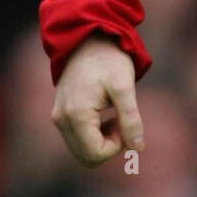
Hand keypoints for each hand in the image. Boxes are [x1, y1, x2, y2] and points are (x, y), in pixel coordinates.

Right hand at [51, 34, 143, 167]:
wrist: (88, 39)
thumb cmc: (109, 60)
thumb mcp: (124, 87)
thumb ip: (130, 119)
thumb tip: (138, 148)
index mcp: (76, 115)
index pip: (95, 154)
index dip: (117, 146)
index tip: (126, 122)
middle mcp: (61, 120)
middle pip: (86, 157)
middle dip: (109, 145)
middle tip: (121, 121)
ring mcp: (58, 117)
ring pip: (81, 150)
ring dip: (102, 140)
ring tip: (114, 115)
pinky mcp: (60, 113)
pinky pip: (77, 138)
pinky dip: (94, 134)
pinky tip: (105, 114)